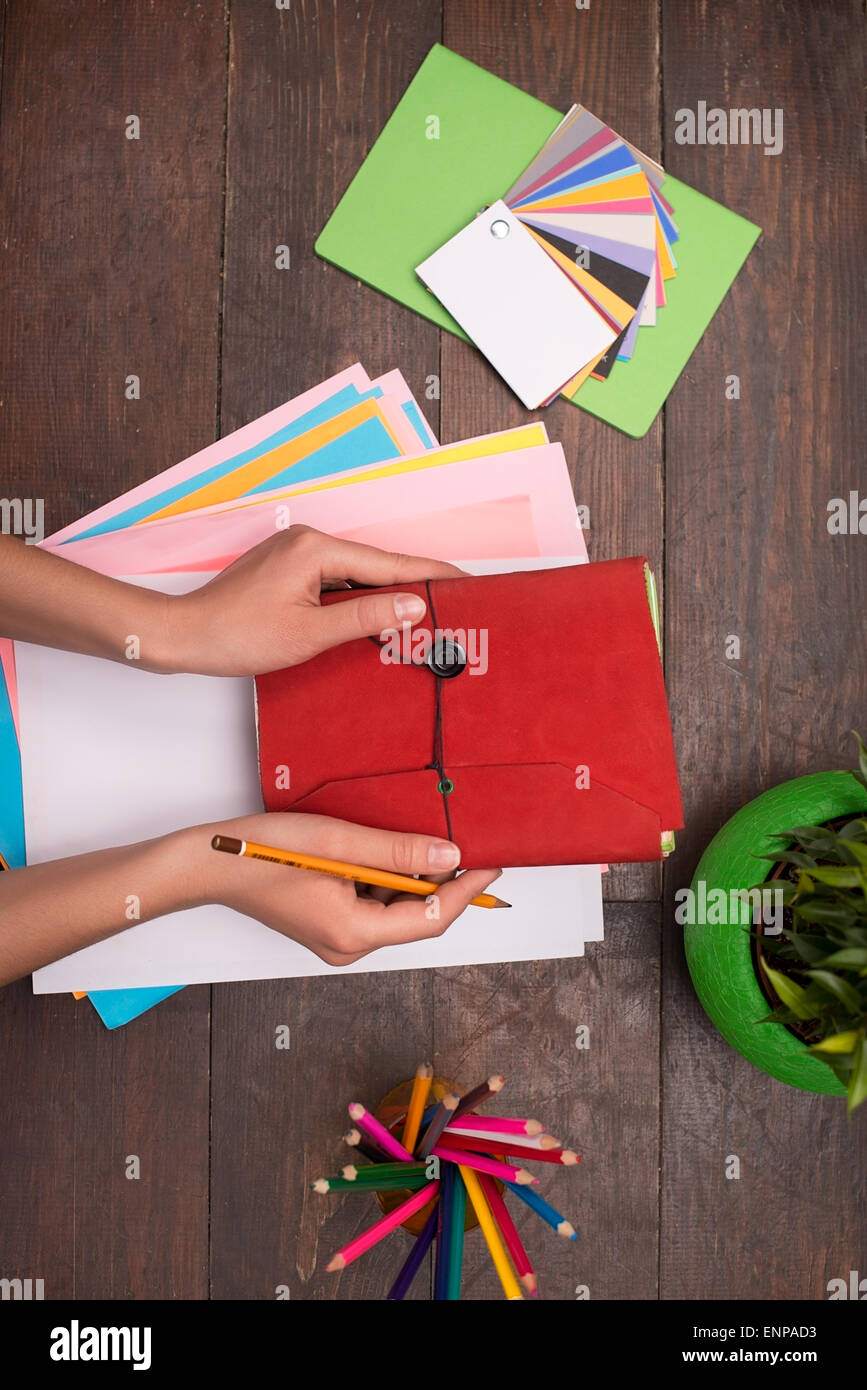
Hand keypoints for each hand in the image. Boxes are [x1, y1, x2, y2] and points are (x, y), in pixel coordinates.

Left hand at [164, 526, 463, 675]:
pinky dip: (359, 599)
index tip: (467, 582)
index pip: (390, 564)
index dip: (432, 576)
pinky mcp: (289, 568)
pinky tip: (377, 618)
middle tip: (454, 606)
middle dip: (414, 588)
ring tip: (424, 618)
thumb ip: (366, 616)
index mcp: (317, 549)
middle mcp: (309, 541)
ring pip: (357, 575)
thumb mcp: (311, 633)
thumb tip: (413, 606)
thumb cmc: (237, 636)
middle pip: (376, 566)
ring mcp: (297, 553)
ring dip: (386, 596)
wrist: (186, 636)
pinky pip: (336, 580)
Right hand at [192, 812, 501, 966]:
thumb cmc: (265, 851)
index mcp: (354, 933)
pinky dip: (388, 881)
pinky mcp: (329, 926)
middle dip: (443, 882)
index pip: (430, 917)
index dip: (467, 891)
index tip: (493, 864)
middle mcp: (348, 946)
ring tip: (424, 840)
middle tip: (465, 843)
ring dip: (412, 878)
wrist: (211, 864)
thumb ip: (397, 850)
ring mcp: (337, 939)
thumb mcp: (340, 842)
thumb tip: (450, 854)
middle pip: (415, 916)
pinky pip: (374, 906)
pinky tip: (388, 852)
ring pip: (396, 910)